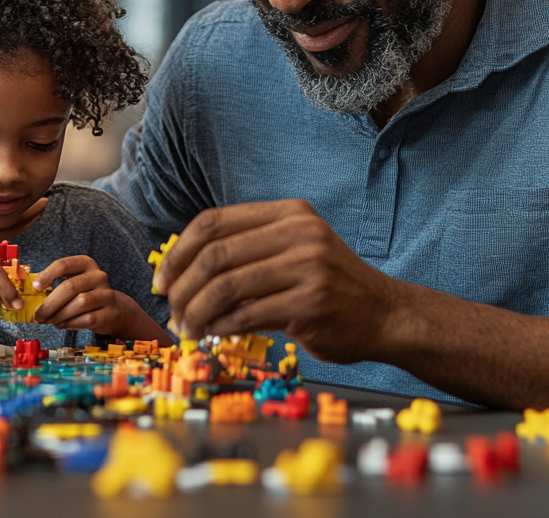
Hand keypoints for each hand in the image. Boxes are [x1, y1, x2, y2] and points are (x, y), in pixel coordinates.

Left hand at [31, 255, 130, 333]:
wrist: (112, 310)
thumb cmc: (85, 295)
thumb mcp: (73, 283)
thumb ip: (54, 285)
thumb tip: (30, 294)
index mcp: (86, 264)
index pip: (64, 264)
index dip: (48, 275)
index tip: (35, 288)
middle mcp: (98, 276)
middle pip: (70, 287)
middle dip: (50, 303)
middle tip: (38, 316)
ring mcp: (106, 294)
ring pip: (79, 303)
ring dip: (61, 315)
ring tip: (52, 321)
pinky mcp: (110, 312)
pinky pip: (87, 319)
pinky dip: (71, 324)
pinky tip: (64, 324)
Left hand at [154, 199, 400, 363]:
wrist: (386, 314)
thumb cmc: (329, 285)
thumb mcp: (295, 249)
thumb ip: (249, 249)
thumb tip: (182, 269)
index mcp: (288, 213)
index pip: (213, 221)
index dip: (179, 251)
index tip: (163, 279)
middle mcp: (299, 233)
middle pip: (215, 254)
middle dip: (182, 286)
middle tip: (171, 310)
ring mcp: (308, 268)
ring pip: (226, 287)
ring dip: (196, 312)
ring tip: (187, 328)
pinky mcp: (311, 304)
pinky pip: (247, 316)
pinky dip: (220, 328)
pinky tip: (212, 336)